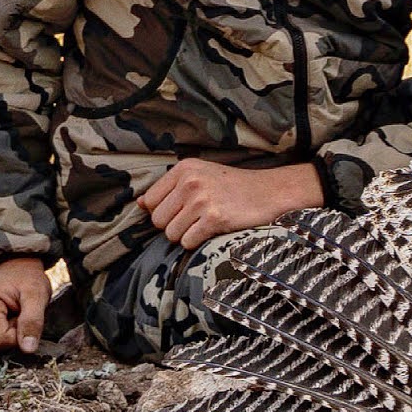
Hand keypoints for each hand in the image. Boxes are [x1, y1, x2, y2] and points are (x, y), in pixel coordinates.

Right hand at [0, 257, 52, 356]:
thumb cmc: (26, 279)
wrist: (12, 268)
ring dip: (3, 334)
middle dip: (10, 334)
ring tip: (8, 313)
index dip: (18, 334)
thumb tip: (28, 350)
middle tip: (16, 313)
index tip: (22, 315)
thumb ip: (33, 322)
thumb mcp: (37, 295)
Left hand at [140, 159, 324, 250]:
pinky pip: (188, 242)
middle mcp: (191, 182)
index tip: (182, 211)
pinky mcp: (215, 218)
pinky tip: (213, 231)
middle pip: (158, 221)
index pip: (148, 202)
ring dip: (186, 235)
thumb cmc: (236, 186)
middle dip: (174, 226)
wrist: (272, 192)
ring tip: (206, 225)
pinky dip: (198, 243)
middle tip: (196, 220)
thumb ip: (171, 188)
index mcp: (184, 169)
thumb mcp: (202, 175)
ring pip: (171, 234)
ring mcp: (202, 200)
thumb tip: (139, 204)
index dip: (163, 212)